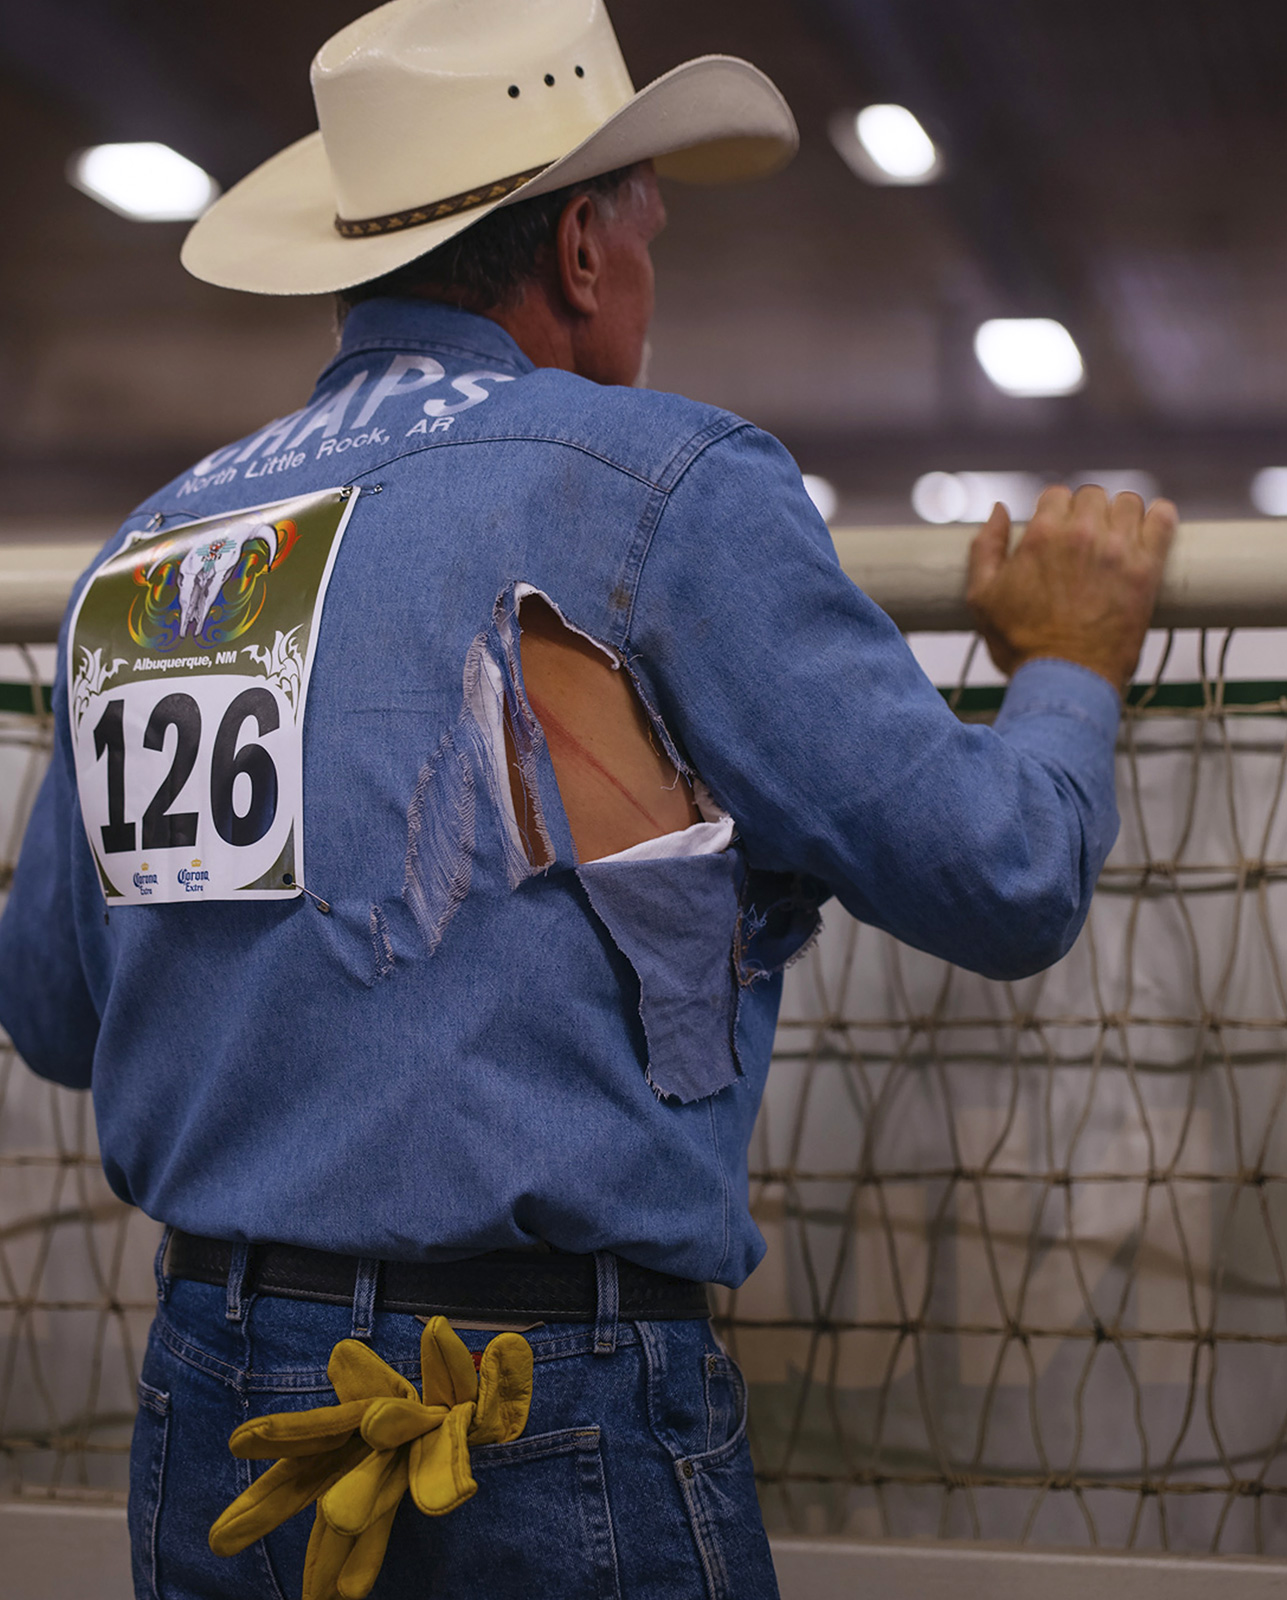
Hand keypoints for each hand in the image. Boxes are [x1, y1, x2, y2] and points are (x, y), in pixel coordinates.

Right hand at [966, 485, 1177, 692]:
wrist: (1064, 681)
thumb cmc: (1021, 644)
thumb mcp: (982, 597)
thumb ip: (986, 547)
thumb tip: (999, 510)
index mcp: (1042, 534)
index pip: (1055, 495)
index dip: (1054, 512)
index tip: (1058, 532)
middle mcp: (1082, 533)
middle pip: (1093, 496)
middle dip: (1087, 513)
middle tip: (1085, 541)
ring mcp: (1119, 549)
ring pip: (1128, 503)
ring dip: (1121, 515)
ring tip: (1116, 539)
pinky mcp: (1147, 569)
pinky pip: (1163, 520)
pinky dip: (1159, 517)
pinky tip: (1151, 529)